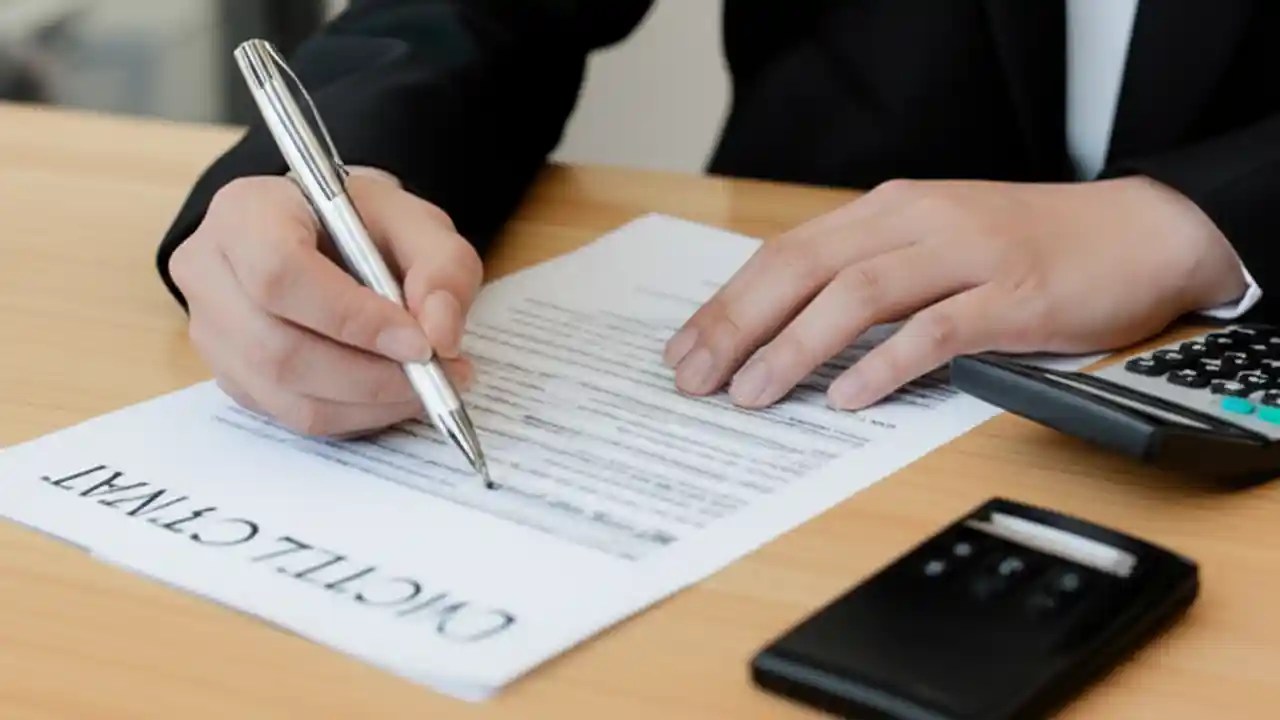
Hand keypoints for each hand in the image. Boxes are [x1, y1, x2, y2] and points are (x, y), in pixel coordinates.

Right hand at [170, 169, 481, 435]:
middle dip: (370, 376)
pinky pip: (292, 415)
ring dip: (369, 403)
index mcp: (245, 213)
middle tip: (437, 376)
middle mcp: (209, 272)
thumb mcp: (418, 223)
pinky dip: (354, 414)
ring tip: (427, 386)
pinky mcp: (231, 377)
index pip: (280, 272)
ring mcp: (211, 332)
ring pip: (285, 393)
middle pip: (278, 349)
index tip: (419, 343)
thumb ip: (442, 268)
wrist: (326, 236)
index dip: (353, 318)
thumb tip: (441, 335)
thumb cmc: (365, 225)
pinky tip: (392, 393)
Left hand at [664, 177, 1246, 409]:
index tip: (684, 350)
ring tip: (752, 393)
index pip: (785, 253)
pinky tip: (847, 397)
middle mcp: (916, 222)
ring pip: (858, 296)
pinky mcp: (1013, 295)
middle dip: (737, 325)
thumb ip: (867, 273)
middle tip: (694, 378)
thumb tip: (784, 327)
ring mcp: (966, 255)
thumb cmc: (1024, 247)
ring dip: (795, 347)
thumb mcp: (931, 242)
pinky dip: (885, 364)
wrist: (1138, 231)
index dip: (728, 303)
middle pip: (803, 268)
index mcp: (887, 210)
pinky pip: (936, 330)